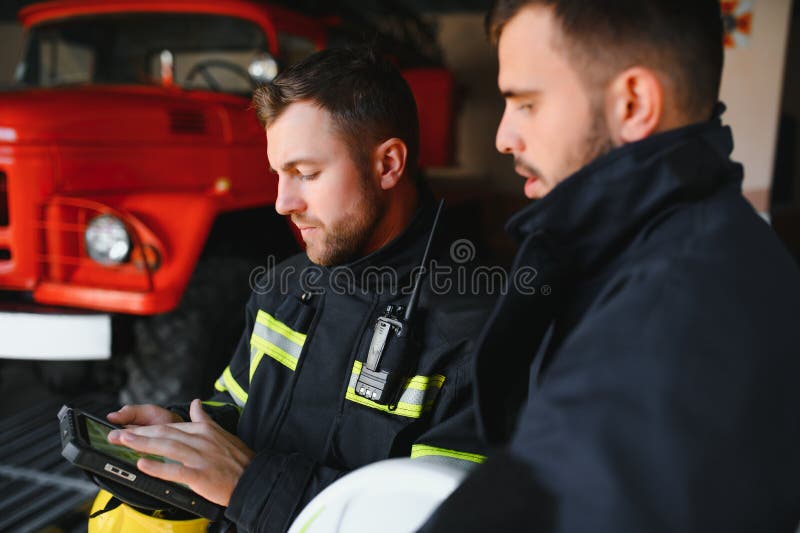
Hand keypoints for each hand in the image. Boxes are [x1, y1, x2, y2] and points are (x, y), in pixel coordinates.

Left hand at [107, 399, 253, 505]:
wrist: (254, 478)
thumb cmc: (238, 458)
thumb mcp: (222, 433)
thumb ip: (204, 419)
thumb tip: (195, 403)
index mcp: (204, 430)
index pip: (171, 426)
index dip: (148, 427)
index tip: (129, 428)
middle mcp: (201, 440)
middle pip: (165, 433)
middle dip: (138, 433)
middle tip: (116, 434)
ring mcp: (200, 457)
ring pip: (167, 447)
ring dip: (143, 444)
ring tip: (124, 442)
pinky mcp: (201, 475)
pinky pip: (175, 470)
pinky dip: (158, 467)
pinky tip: (143, 465)